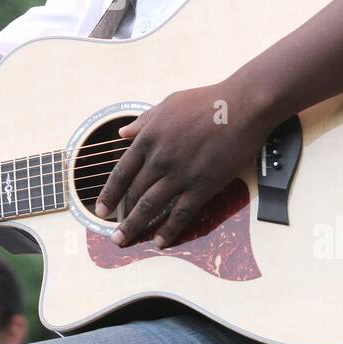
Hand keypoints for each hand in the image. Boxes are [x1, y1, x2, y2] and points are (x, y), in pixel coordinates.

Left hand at [93, 79, 270, 247]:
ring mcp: (180, 174)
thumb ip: (144, 121)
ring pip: (151, 206)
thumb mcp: (168, 104)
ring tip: (124, 241)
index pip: (121, 172)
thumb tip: (123, 133)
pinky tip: (160, 241)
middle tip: (114, 232)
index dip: (109, 194)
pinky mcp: (203, 185)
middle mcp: (160, 158)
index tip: (100, 209)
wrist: (241, 107)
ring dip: (135, 226)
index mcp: (149, 137)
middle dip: (121, 216)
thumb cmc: (207, 102)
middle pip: (134, 193)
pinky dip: (169, 229)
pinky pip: (181, 213)